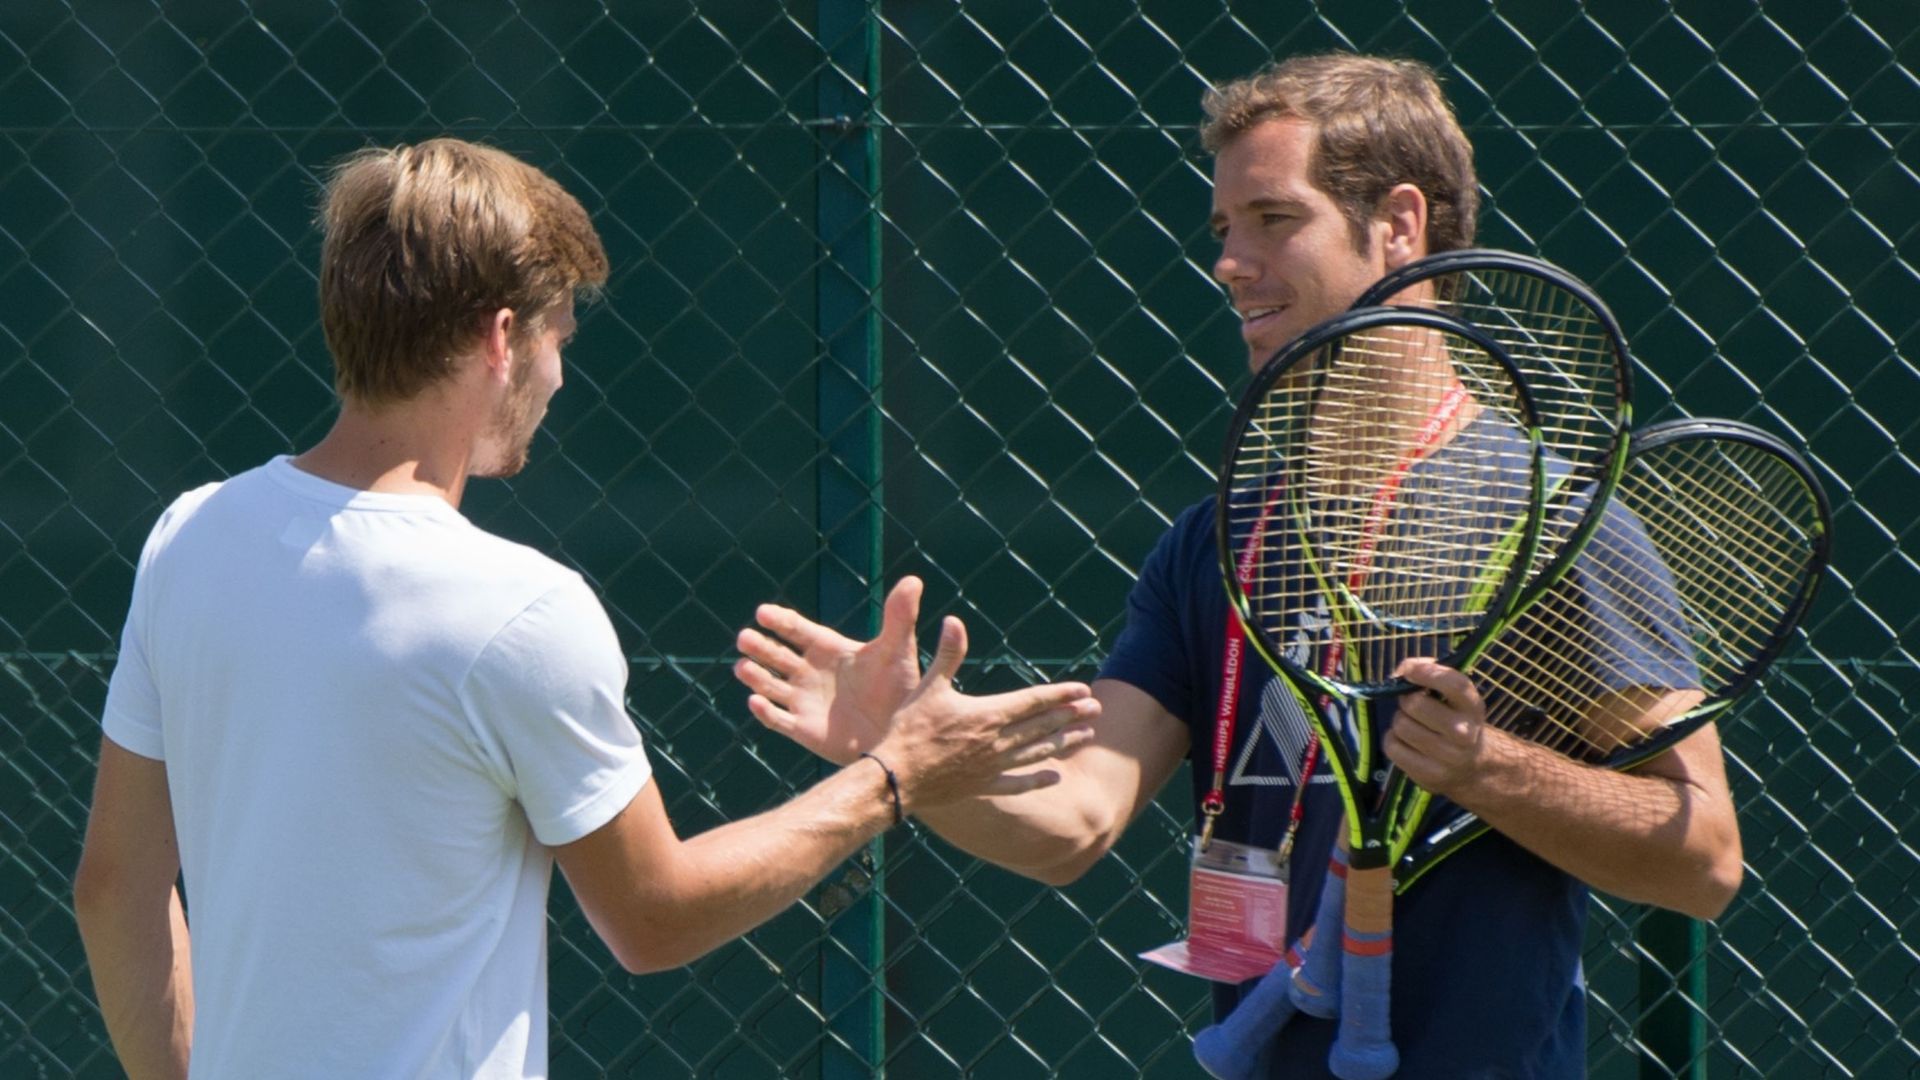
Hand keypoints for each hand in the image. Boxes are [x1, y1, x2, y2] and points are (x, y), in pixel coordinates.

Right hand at [735, 577, 926, 763]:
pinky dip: (764, 712)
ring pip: (770, 685)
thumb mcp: (898, 650)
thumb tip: (913, 581)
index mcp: (827, 648)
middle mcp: (810, 672)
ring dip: (754, 676)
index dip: (779, 621)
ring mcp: (803, 700)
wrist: (900, 733)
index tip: (762, 613)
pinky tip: (755, 701)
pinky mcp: (803, 729)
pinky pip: (778, 720)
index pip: (796, 630)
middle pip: (777, 655)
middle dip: (759, 646)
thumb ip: (899, 618)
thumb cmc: (900, 689)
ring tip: (742, 668)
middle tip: (744, 638)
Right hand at [871, 614, 1098, 812]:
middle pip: (1043, 726)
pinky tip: (1055, 777)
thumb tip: (953, 621)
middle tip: (1097, 709)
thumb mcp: (928, 687)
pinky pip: (1018, 783)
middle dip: (1071, 716)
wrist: (895, 778)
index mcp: (988, 714)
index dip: (1060, 694)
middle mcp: (997, 741)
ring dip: (1064, 743)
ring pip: (1037, 753)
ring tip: (1087, 736)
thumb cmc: (909, 730)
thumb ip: (947, 654)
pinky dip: (1038, 779)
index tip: (1083, 690)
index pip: (1033, 701)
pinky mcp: (982, 785)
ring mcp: (992, 766)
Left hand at [1383, 657, 1489, 797]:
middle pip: (1415, 705)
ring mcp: (1447, 757)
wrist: (1472, 766)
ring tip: (1413, 724)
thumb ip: (1430, 673)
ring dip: (1400, 720)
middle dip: (1406, 699)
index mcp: (1472, 707)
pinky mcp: (1428, 774)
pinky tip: (1407, 742)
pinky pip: (1392, 746)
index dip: (1427, 672)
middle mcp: (1463, 732)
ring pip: (1401, 725)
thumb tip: (1401, 670)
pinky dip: (1393, 740)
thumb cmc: (1455, 719)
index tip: (1409, 670)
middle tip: (1412, 704)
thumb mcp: (1454, 696)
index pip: (1454, 684)